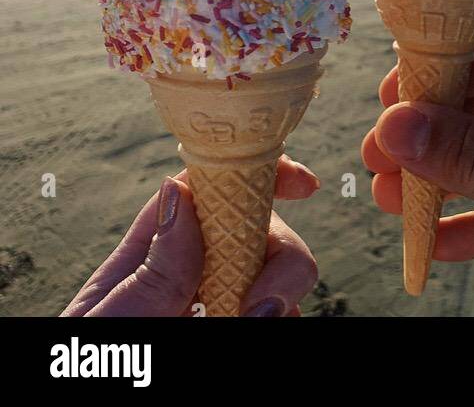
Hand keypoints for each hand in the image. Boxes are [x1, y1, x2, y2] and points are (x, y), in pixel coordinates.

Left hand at [62, 155, 318, 316]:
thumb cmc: (94, 375)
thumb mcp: (113, 324)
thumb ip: (154, 265)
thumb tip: (182, 190)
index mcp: (153, 253)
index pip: (209, 191)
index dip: (259, 174)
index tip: (303, 184)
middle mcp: (196, 273)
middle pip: (261, 232)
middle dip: (281, 258)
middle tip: (262, 310)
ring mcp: (225, 306)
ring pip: (279, 279)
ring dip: (281, 300)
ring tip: (253, 326)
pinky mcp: (244, 327)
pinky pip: (284, 318)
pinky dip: (283, 321)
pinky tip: (261, 331)